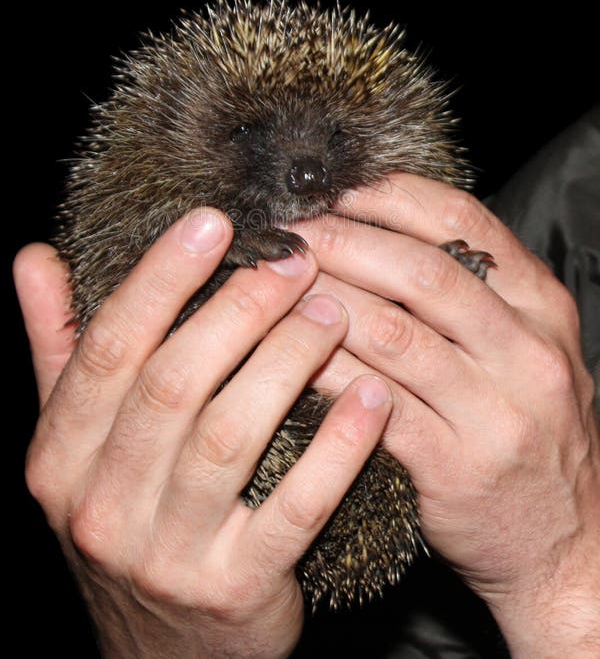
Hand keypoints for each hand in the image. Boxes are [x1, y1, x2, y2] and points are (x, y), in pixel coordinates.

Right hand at [17, 208, 392, 658]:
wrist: (161, 653)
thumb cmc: (125, 516)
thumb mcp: (75, 443)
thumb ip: (58, 351)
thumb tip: (34, 258)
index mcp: (58, 456)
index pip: (105, 348)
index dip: (159, 278)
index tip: (215, 220)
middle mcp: (100, 504)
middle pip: (173, 384)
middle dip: (239, 311)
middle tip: (295, 262)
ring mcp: (166, 554)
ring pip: (231, 436)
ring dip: (288, 363)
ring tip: (333, 313)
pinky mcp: (234, 591)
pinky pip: (293, 510)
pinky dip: (336, 449)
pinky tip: (371, 399)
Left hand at [291, 174, 599, 657]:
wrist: (569, 543)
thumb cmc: (528, 430)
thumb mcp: (523, 348)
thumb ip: (469, 294)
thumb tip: (371, 233)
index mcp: (541, 304)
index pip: (461, 221)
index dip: (386, 195)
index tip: (329, 189)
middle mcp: (527, 350)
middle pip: (422, 271)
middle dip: (342, 241)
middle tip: (287, 233)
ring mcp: (496, 411)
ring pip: (393, 334)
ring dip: (322, 303)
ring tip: (274, 286)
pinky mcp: (457, 468)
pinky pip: (376, 405)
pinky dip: (326, 373)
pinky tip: (289, 356)